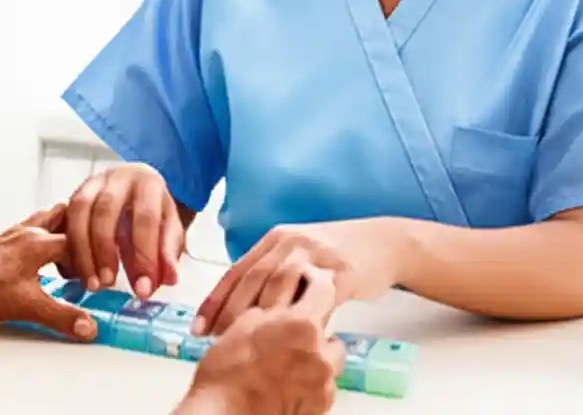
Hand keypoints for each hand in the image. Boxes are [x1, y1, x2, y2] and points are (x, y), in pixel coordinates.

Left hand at [0, 204, 97, 340]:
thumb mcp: (28, 307)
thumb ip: (62, 316)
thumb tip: (88, 326)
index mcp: (38, 242)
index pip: (79, 241)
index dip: (93, 260)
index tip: (98, 277)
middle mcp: (27, 232)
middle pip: (65, 216)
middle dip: (81, 235)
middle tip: (88, 258)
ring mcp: (12, 235)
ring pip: (46, 219)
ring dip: (61, 234)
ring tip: (67, 261)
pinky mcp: (0, 243)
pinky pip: (30, 231)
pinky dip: (42, 241)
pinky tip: (39, 264)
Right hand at [65, 163, 185, 298]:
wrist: (134, 186)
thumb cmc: (152, 209)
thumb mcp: (169, 228)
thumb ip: (168, 252)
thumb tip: (169, 278)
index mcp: (148, 184)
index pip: (146, 218)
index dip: (144, 255)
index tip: (142, 288)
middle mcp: (118, 178)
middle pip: (106, 210)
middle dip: (104, 250)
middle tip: (108, 284)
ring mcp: (92, 183)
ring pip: (78, 212)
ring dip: (82, 251)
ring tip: (91, 283)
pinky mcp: (74, 194)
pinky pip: (63, 219)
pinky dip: (68, 247)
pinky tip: (77, 272)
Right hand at [175, 268, 345, 414]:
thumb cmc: (227, 370)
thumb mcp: (244, 323)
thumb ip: (273, 305)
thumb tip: (285, 296)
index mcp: (302, 324)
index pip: (325, 288)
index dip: (314, 284)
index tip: (308, 286)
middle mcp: (321, 351)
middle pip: (330, 329)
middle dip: (314, 330)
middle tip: (288, 337)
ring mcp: (324, 381)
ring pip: (329, 359)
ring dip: (315, 357)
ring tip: (286, 363)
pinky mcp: (321, 405)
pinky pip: (323, 385)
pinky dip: (310, 382)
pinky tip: (286, 384)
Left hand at [195, 218, 403, 335]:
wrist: (383, 242)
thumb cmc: (335, 255)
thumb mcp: (298, 254)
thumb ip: (271, 274)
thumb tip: (238, 308)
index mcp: (276, 239)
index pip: (237, 271)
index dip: (215, 300)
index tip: (198, 327)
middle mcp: (292, 241)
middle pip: (252, 278)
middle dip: (229, 311)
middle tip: (215, 340)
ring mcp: (317, 254)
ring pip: (280, 286)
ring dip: (261, 316)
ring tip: (247, 344)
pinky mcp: (342, 271)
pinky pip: (317, 297)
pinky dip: (301, 318)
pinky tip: (292, 338)